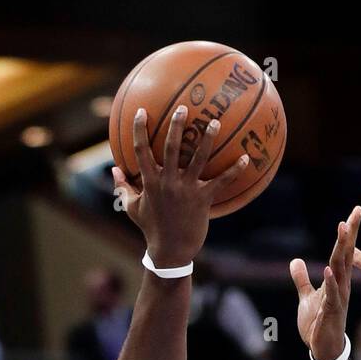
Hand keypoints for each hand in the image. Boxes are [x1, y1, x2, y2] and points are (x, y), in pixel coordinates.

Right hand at [112, 107, 248, 266]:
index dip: (139, 130)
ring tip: (214, 122)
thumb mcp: (133, 208)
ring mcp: (186, 190)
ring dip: (207, 139)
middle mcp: (168, 182)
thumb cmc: (151, 229)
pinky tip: (246, 159)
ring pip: (198, 159)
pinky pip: (221, 181)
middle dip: (177, 126)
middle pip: (172, 147)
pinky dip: (234, 170)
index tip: (141, 111)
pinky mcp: (203, 200)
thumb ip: (123, 187)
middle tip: (183, 108)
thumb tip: (114, 169)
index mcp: (150, 182)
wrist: (170, 252)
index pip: (141, 151)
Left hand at [289, 207, 360, 359]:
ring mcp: (338, 298)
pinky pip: (332, 295)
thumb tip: (296, 261)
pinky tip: (328, 269)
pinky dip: (330, 282)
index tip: (353, 212)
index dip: (348, 233)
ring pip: (340, 269)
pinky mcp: (332, 311)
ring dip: (341, 249)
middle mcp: (342, 286)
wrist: (324, 349)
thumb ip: (302, 279)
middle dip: (350, 233)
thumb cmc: (318, 324)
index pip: (343, 253)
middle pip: (345, 255)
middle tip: (356, 211)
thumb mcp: (307, 297)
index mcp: (338, 281)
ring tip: (343, 229)